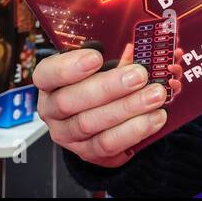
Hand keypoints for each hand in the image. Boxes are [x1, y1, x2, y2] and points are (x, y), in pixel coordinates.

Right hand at [35, 43, 183, 167]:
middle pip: (70, 101)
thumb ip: (115, 56)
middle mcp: (52, 110)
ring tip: (155, 96)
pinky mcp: (86, 152)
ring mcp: (67, 134)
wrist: (101, 117)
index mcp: (49, 82)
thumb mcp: (103, 64)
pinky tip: (155, 117)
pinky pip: (107, 145)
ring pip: (90, 124)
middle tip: (139, 76)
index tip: (96, 57)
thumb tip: (139, 48)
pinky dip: (134, 131)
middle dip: (108, 88)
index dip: (69, 67)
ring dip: (127, 109)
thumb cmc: (99, 80)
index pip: (46, 74)